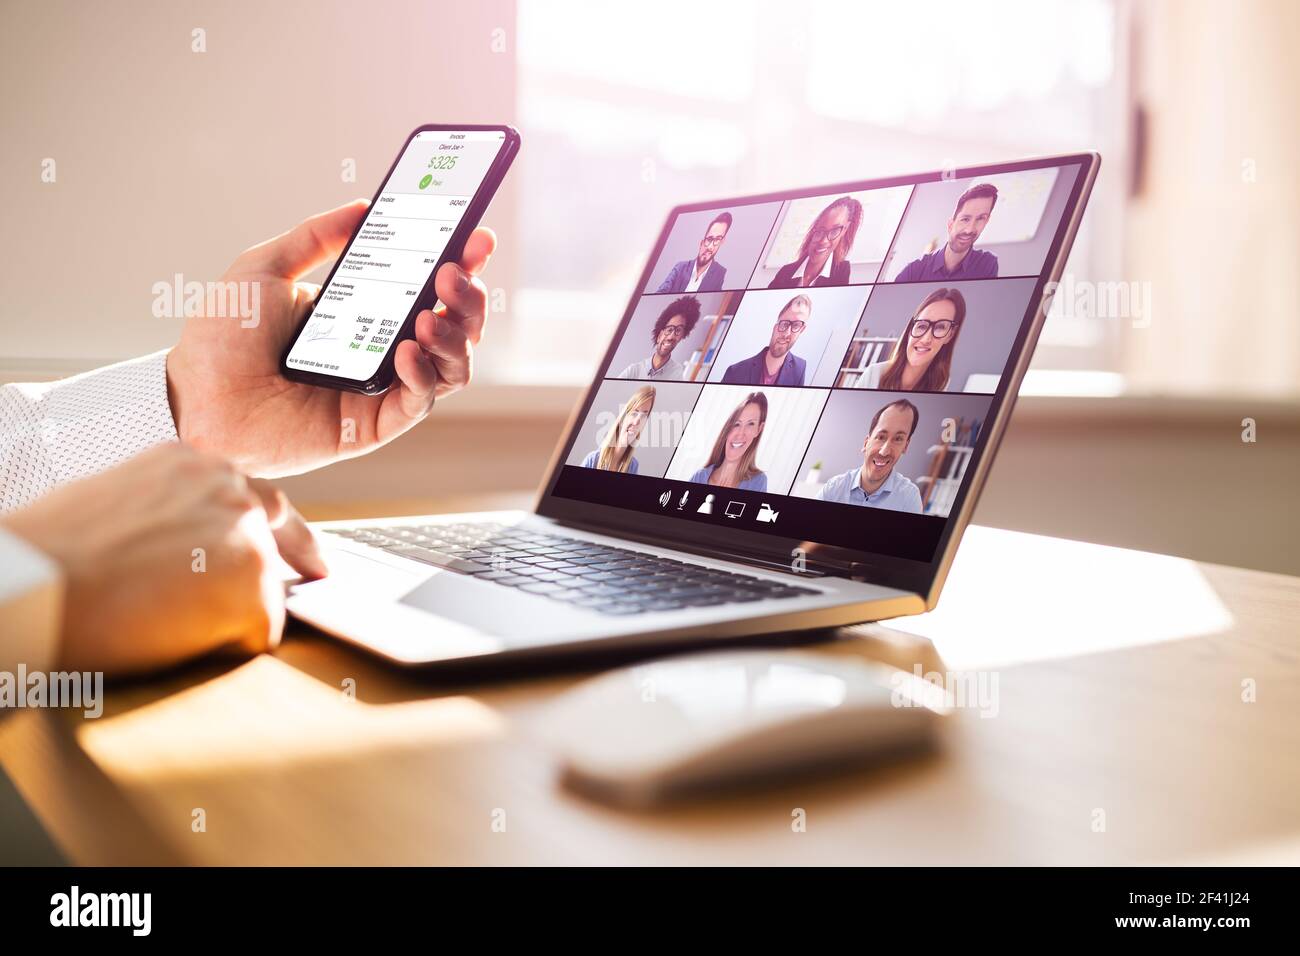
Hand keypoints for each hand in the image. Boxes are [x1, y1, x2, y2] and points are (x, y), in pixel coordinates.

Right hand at [0, 444, 324, 676]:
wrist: (32, 580)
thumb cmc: (50, 555)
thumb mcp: (117, 505)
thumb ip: (169, 517)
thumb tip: (186, 553)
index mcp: (191, 465)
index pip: (254, 499)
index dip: (277, 535)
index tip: (308, 556)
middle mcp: (228, 488)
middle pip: (273, 539)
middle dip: (273, 571)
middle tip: (309, 583)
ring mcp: (248, 534)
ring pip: (263, 591)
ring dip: (229, 616)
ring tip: (164, 624)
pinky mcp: (256, 583)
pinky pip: (258, 633)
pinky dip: (227, 648)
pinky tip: (177, 643)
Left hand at [166, 200, 495, 477]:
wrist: (195, 396)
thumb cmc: (223, 339)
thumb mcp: (266, 267)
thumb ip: (314, 236)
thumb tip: (362, 207)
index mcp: (361, 313)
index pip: (426, 287)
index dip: (459, 264)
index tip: (476, 238)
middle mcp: (379, 351)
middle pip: (452, 326)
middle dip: (467, 298)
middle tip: (454, 273)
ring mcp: (381, 390)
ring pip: (451, 366)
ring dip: (455, 336)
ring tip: (432, 316)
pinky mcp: (372, 426)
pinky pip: (420, 401)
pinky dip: (423, 374)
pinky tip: (406, 350)